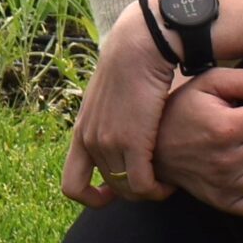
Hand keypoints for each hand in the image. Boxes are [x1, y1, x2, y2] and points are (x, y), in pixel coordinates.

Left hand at [61, 0, 177, 206]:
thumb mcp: (113, 97)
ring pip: (126, 190)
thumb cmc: (135, 66)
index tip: (115, 193)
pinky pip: (142, 185)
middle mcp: (89, 140)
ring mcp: (106, 143)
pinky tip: (170, 182)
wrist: (140, 45)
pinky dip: (157, 191)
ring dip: (148, 193)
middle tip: (153, 186)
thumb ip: (114, 120)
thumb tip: (130, 133)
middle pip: (106, 190)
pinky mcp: (130, 142)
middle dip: (130, 194)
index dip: (92, 197)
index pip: (71, 184)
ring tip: (165, 184)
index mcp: (82, 130)